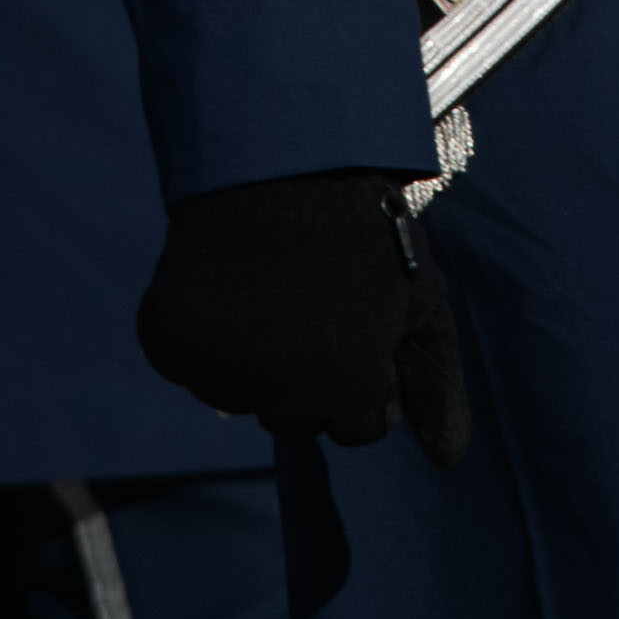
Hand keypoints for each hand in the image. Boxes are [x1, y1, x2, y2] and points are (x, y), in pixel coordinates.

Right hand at [137, 170, 468, 461]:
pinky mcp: (170, 337)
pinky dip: (199, 339)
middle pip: (294, 417)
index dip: (363, 372)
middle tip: (313, 300)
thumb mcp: (420, 304)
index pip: (356, 428)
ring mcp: (219, 367)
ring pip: (238, 397)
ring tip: (269, 290)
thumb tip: (447, 461)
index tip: (359, 317)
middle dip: (308, 371)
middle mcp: (280, 393)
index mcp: (348, 389)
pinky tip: (226, 291)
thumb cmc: (364, 230)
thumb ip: (436, 387)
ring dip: (252, 360)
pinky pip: (185, 368)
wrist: (284, 157)